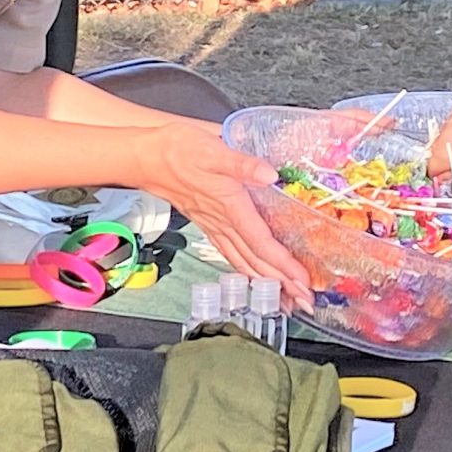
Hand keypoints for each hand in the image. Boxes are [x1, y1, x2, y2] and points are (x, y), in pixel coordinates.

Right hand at [136, 123, 311, 307]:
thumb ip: (243, 163)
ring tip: (286, 300)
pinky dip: (245, 270)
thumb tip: (270, 174)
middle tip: (305, 302)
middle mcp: (222, 221)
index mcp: (229, 204)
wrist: (146, 158)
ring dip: (266, 283)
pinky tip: (253, 277)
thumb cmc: (177, 151)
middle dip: (282, 284)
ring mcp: (214, 226)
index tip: (303, 281)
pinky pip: (230, 254)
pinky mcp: (207, 223)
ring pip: (243, 262)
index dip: (283, 264)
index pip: (261, 242)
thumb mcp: (213, 149)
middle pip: (256, 261)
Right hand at [425, 103, 451, 177]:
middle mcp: (443, 137)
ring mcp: (451, 122)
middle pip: (436, 147)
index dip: (437, 168)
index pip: (431, 165)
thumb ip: (450, 173)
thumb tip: (442, 175)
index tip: (441, 168)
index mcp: (442, 155)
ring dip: (451, 136)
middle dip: (444, 152)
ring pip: (444, 131)